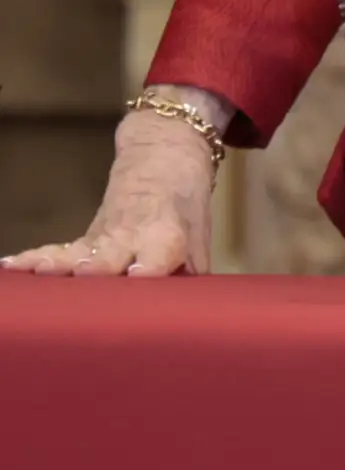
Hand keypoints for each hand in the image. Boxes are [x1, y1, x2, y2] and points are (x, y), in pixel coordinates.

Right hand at [1, 112, 213, 276]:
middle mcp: (130, 236)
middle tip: (83, 273)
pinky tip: (10, 265)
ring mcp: (102, 238)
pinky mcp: (84, 242)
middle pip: (112, 255)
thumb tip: (192, 313)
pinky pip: (57, 252)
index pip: (159, 252)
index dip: (150, 265)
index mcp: (166, 233)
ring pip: (77, 252)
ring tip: (40, 271)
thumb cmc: (184, 204)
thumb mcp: (200, 234)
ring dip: (58, 263)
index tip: (139, 274)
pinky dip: (33, 258)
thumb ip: (194, 272)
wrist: (161, 156)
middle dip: (98, 267)